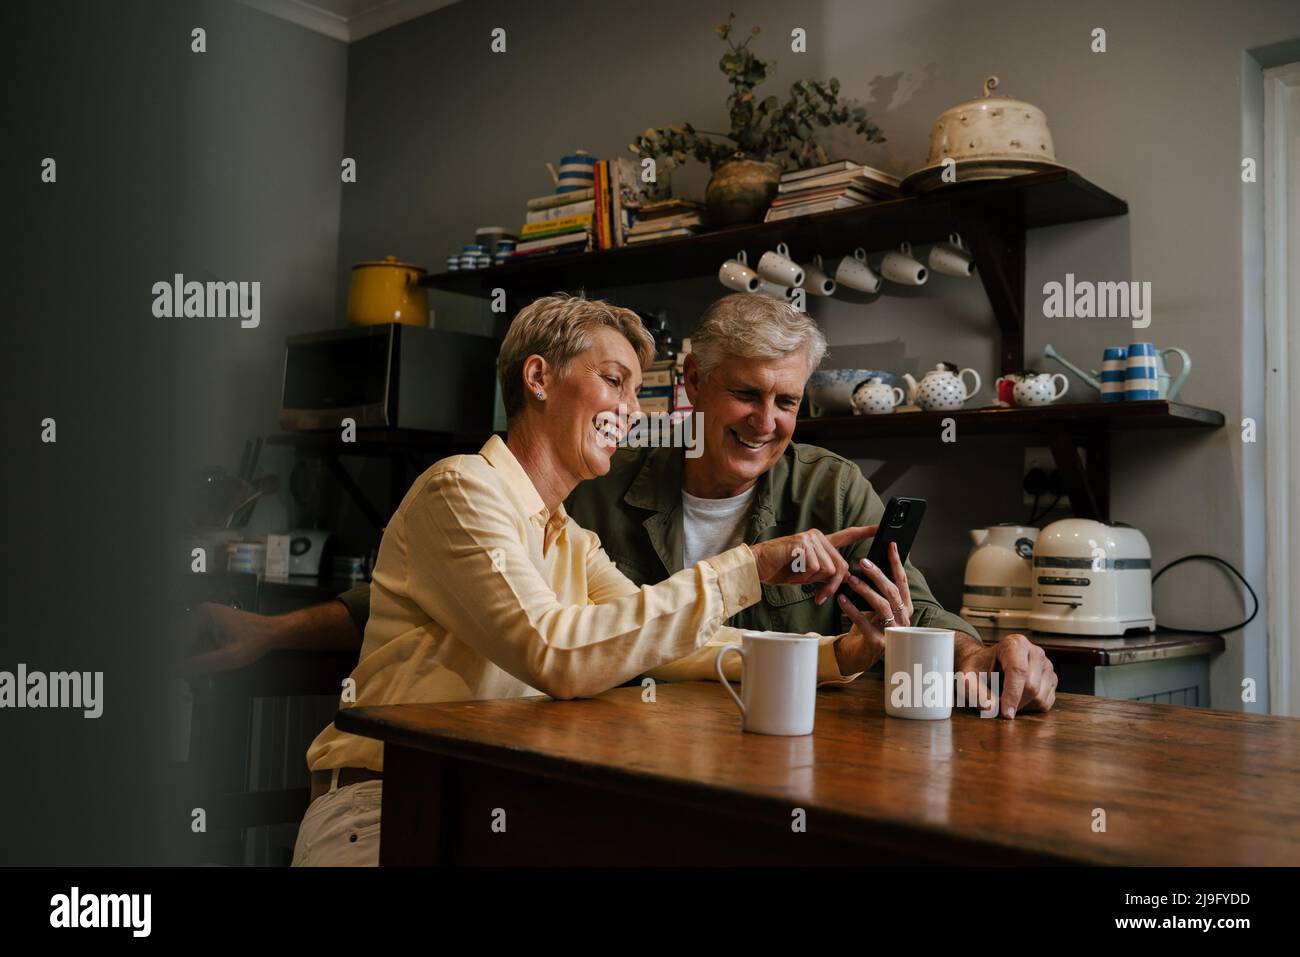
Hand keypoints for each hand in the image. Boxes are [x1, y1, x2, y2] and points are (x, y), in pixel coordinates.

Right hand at [179, 602, 277, 676]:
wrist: (272, 633)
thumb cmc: (257, 638)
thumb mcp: (229, 656)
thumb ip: (203, 664)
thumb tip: (181, 670)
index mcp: (203, 614)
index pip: (179, 639)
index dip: (178, 658)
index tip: (176, 671)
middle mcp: (203, 614)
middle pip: (183, 642)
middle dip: (185, 659)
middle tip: (185, 675)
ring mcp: (207, 620)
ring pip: (190, 644)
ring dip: (192, 659)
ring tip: (194, 672)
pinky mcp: (211, 627)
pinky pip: (198, 643)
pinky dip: (200, 656)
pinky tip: (203, 665)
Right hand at [750, 524, 878, 604]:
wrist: (756, 565)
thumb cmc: (779, 570)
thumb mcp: (807, 572)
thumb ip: (825, 571)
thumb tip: (842, 579)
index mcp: (820, 542)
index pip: (846, 536)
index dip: (864, 533)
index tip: (879, 528)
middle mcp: (817, 537)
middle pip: (840, 566)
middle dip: (831, 585)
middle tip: (819, 597)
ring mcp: (810, 539)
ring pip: (827, 569)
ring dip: (812, 580)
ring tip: (795, 575)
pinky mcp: (802, 544)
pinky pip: (814, 568)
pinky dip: (802, 577)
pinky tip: (791, 571)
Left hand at [832, 540, 912, 673]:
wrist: (858, 655)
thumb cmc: (867, 626)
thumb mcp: (875, 607)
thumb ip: (877, 591)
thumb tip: (868, 564)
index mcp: (905, 608)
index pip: (902, 581)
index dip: (897, 563)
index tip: (891, 545)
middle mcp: (903, 620)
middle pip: (892, 592)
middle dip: (877, 574)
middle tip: (862, 562)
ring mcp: (893, 632)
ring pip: (881, 605)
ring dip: (865, 590)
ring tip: (850, 579)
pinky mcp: (878, 643)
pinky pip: (864, 623)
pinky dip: (852, 609)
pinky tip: (842, 599)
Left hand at [955, 633, 1057, 717]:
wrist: (986, 665)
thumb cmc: (978, 669)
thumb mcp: (967, 678)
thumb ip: (974, 692)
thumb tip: (990, 707)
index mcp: (1015, 644)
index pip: (1018, 670)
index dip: (1012, 694)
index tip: (1005, 713)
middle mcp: (1035, 652)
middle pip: (1031, 686)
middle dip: (1014, 702)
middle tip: (997, 704)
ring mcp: (1047, 666)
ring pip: (1040, 697)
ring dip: (1022, 706)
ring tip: (1006, 696)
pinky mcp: (1052, 679)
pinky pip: (1046, 703)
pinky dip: (1030, 707)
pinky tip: (1017, 697)